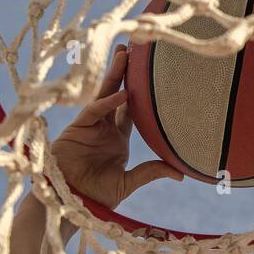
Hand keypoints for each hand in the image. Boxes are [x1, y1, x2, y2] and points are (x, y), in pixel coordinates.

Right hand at [50, 44, 182, 208]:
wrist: (72, 203)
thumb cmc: (97, 195)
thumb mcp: (129, 182)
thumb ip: (151, 172)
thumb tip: (181, 174)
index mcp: (117, 137)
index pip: (132, 109)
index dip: (141, 92)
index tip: (153, 75)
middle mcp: (104, 127)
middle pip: (118, 93)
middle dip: (125, 72)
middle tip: (135, 50)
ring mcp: (90, 125)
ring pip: (104, 94)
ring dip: (115, 75)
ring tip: (125, 54)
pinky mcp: (77, 128)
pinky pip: (94, 111)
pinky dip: (108, 102)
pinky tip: (123, 94)